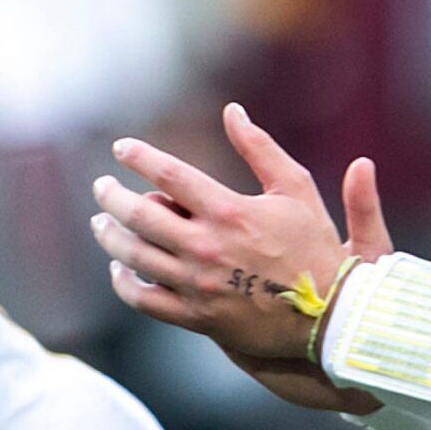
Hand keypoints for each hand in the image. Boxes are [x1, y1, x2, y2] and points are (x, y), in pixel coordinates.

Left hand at [92, 103, 393, 412]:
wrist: (329, 315)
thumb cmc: (314, 247)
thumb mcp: (296, 189)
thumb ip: (260, 148)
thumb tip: (232, 111)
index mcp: (229, 211)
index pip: (169, 175)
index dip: (139, 157)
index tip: (121, 148)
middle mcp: (207, 247)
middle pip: (139, 215)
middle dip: (112, 196)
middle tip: (102, 187)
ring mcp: (198, 285)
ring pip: (134, 256)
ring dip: (110, 236)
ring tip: (101, 223)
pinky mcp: (197, 318)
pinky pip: (144, 300)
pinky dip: (124, 282)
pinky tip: (120, 269)